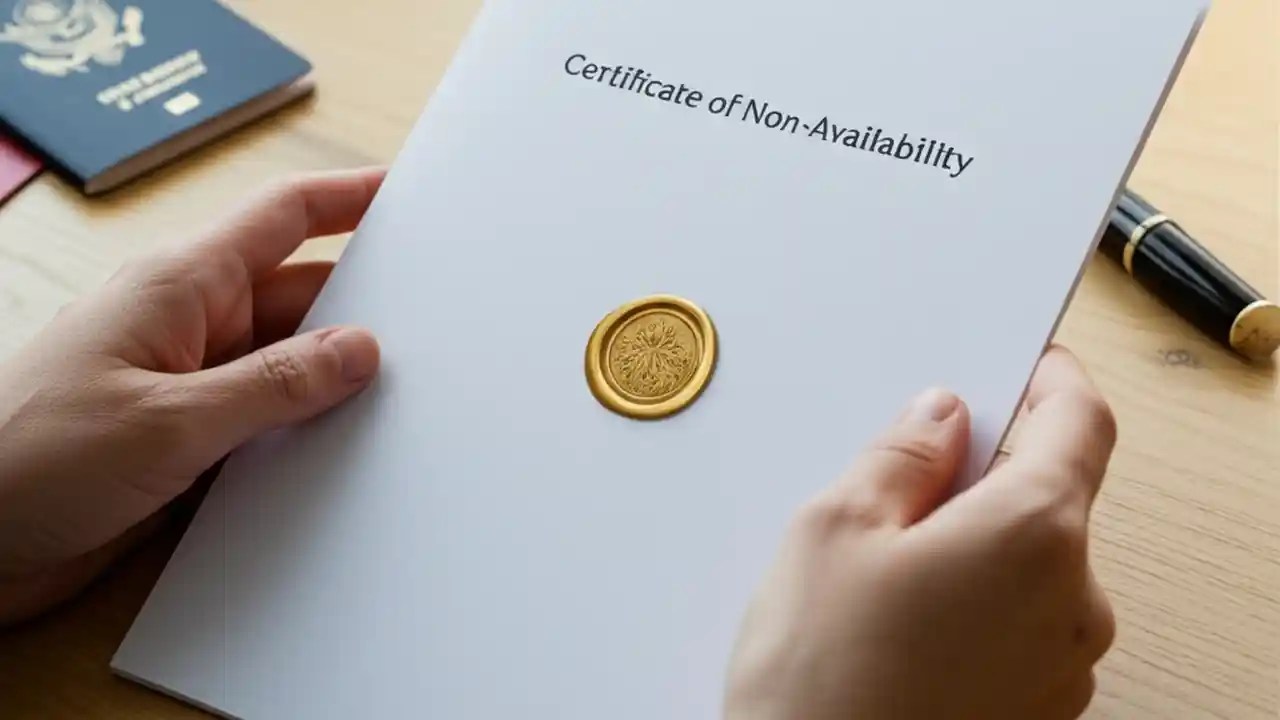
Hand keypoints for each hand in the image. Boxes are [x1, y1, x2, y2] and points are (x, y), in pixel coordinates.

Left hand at [0, 169, 384, 624]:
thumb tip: (362, 349)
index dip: (349, 197)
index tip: (411, 196)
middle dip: (365, 306)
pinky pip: (268, 420)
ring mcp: (190, 383)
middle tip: (443, 322)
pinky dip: (307, 430)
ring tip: (412, 397)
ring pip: (289, 364)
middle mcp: (191, 325)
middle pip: (300, 296)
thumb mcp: (168, 421)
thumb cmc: (33, 460)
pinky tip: (349, 452)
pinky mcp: (188, 440)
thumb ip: (274, 384)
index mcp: (180, 286)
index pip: (283, 218)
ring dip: (336, 380)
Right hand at [724, 346, 1117, 719]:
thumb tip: (939, 417)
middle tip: (896, 481)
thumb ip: (900, 454)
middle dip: (983, 473)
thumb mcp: (833, 530)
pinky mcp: (1035, 710)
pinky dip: (974, 600)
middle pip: (1051, 495)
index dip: (1051, 378)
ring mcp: (1061, 667)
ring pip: (1030, 565)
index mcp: (1035, 534)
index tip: (1024, 363)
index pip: (1082, 420)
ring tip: (878, 571)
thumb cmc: (819, 684)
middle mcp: (1072, 603)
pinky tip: (896, 622)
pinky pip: (1018, 623)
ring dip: (973, 543)